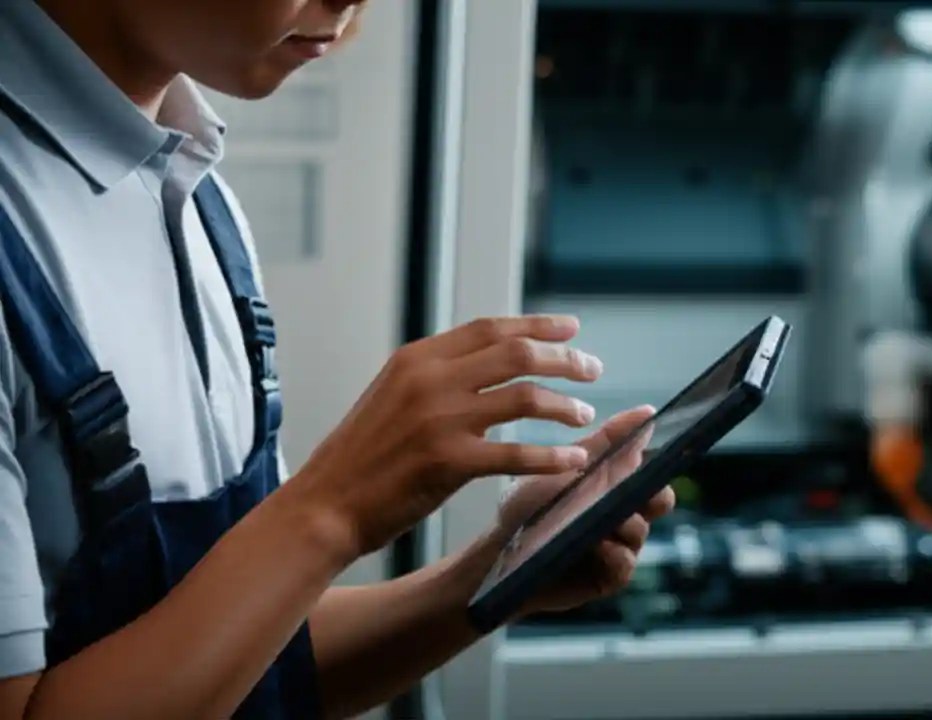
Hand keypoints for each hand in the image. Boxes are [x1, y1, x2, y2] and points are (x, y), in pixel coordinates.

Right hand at [292, 315, 604, 562]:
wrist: (324, 505)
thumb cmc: (362, 457)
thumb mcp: (392, 397)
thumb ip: (437, 376)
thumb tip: (488, 363)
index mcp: (416, 359)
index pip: (490, 329)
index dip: (537, 325)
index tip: (572, 328)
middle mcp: (430, 380)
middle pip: (518, 354)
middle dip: (565, 359)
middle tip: (592, 370)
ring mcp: (439, 420)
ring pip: (525, 397)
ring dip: (564, 406)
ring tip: (584, 416)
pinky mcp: (448, 463)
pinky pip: (517, 454)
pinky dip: (553, 457)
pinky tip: (574, 461)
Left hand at [496, 406, 676, 615]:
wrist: (495, 552)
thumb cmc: (527, 507)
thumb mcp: (564, 466)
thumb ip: (605, 442)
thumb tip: (647, 411)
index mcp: (614, 488)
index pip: (652, 474)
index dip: (658, 465)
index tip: (651, 456)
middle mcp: (622, 516)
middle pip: (659, 502)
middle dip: (656, 495)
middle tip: (641, 491)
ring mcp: (616, 548)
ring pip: (641, 531)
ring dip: (626, 523)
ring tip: (605, 519)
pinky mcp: (606, 578)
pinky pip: (625, 565)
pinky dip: (616, 554)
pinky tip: (600, 544)